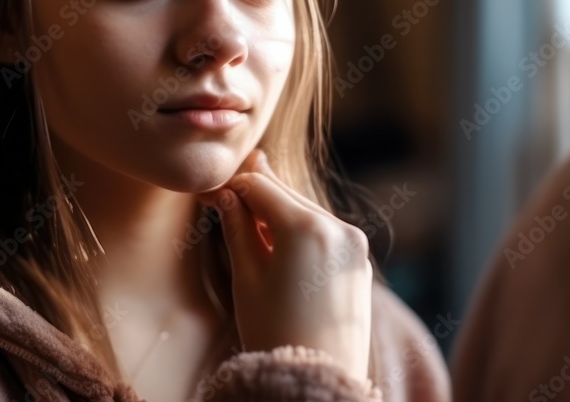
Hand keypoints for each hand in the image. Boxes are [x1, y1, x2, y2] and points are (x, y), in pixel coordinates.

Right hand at [197, 149, 372, 383]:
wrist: (318, 382)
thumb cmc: (274, 334)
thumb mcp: (247, 279)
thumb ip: (237, 229)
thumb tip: (225, 195)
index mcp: (306, 228)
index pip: (260, 187)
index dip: (231, 186)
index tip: (209, 191)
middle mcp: (338, 227)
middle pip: (286, 194)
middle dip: (255, 195)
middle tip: (222, 196)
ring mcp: (354, 244)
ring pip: (306, 211)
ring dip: (277, 212)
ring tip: (247, 220)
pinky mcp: (360, 261)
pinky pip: (325, 232)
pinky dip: (300, 230)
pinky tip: (277, 241)